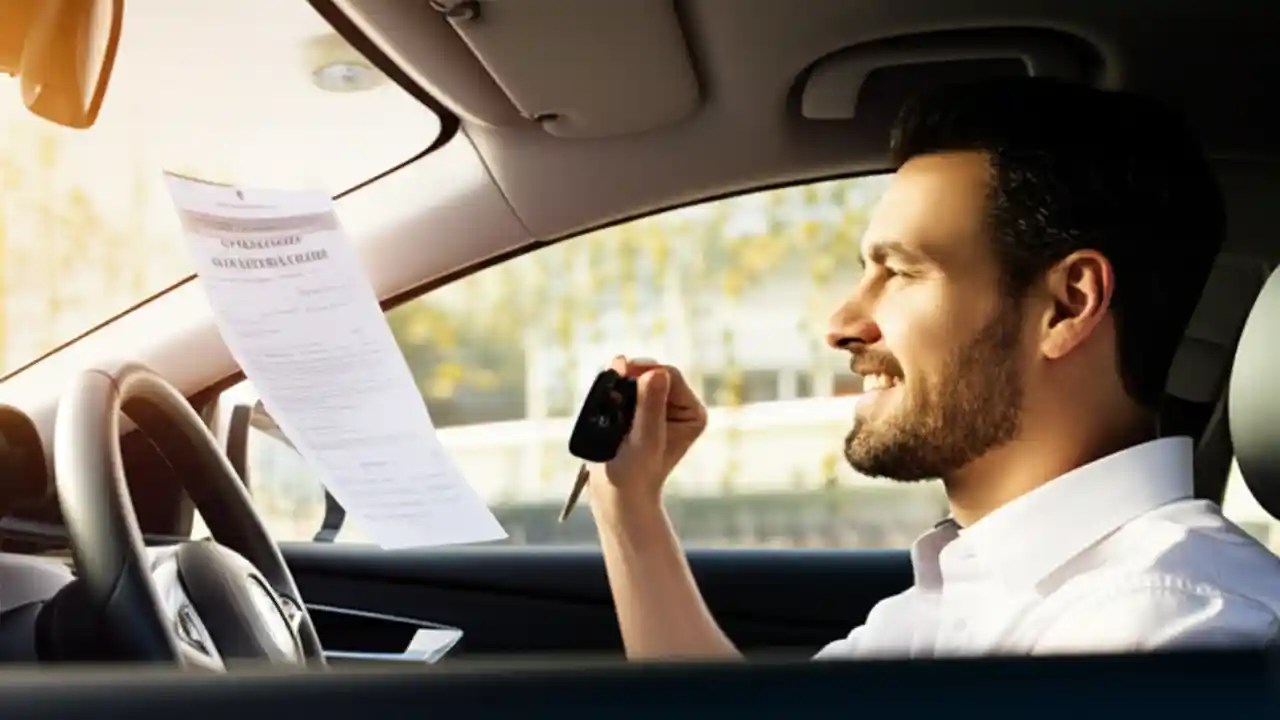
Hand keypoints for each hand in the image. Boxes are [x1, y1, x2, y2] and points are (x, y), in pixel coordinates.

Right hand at [590, 356, 706, 507]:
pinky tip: (603, 400)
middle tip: (608, 386)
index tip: (619, 373)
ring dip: (617, 383)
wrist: (617, 492)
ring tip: (606, 400)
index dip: (643, 371)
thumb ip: (650, 406)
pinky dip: (611, 389)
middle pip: (651, 372)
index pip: (669, 375)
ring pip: (635, 377)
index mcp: (692, 412)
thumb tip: (656, 372)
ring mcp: (658, 404)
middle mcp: (679, 405)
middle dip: (628, 377)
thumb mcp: (645, 440)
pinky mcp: (638, 406)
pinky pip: (623, 385)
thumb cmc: (634, 473)